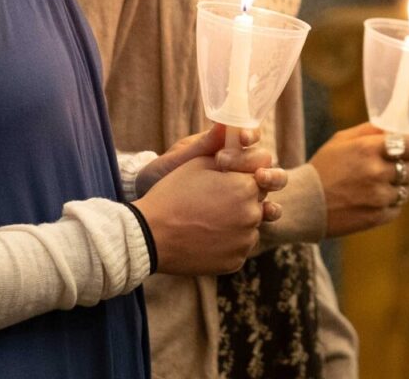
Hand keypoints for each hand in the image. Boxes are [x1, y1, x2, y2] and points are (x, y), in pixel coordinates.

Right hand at [134, 125, 281, 274]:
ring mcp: (245, 241)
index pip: (259, 178)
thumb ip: (231, 154)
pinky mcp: (236, 262)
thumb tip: (247, 146)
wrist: (150, 235)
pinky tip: (205, 239)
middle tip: (212, 203)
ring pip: (249, 227)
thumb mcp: (199, 163)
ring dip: (236, 223)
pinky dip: (227, 244)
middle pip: (256, 203)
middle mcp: (252, 215)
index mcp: (246, 187)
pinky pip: (238, 248)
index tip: (222, 182)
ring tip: (207, 221)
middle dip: (240, 200)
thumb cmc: (172, 194)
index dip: (240, 178)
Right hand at [308, 123, 408, 237]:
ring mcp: (380, 197)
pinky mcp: (378, 217)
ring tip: (380, 184)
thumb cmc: (323, 168)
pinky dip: (390, 203)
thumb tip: (396, 128)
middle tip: (396, 166)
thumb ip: (371, 131)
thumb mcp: (342, 140)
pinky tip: (373, 199)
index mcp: (370, 148)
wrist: (304, 205)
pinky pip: (398, 207)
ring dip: (400, 185)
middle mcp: (378, 172)